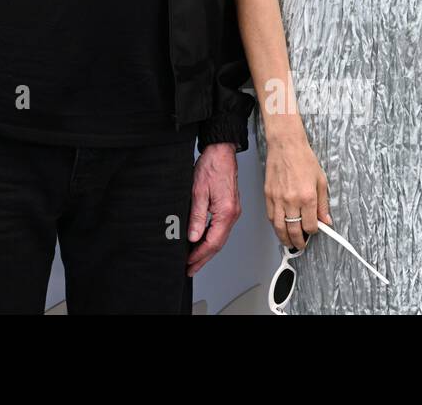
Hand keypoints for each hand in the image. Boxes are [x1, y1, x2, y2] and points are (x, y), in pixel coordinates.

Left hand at [186, 143, 240, 276]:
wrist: (221, 151)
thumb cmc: (212, 166)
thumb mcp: (198, 191)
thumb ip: (197, 216)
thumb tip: (193, 237)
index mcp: (226, 212)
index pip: (213, 242)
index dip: (200, 255)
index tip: (189, 263)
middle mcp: (232, 214)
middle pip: (218, 243)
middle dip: (203, 258)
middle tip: (190, 269)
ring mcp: (233, 211)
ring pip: (220, 237)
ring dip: (207, 250)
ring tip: (194, 260)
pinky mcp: (230, 207)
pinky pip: (220, 229)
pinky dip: (211, 238)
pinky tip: (202, 242)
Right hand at [263, 128, 331, 249]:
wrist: (286, 145)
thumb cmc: (304, 159)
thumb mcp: (321, 181)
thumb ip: (323, 204)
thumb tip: (326, 220)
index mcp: (307, 197)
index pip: (311, 225)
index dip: (314, 231)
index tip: (315, 231)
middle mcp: (292, 200)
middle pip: (294, 230)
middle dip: (299, 241)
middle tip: (301, 245)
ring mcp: (277, 198)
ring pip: (279, 227)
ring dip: (284, 238)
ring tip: (289, 242)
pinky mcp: (268, 195)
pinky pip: (270, 216)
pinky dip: (275, 225)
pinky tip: (279, 228)